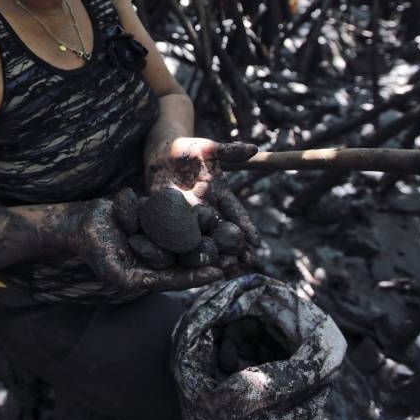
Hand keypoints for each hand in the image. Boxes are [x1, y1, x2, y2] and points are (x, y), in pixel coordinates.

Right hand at [68, 195, 222, 292]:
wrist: (79, 224)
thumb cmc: (96, 252)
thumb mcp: (121, 274)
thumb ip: (150, 281)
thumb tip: (178, 284)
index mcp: (153, 271)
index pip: (182, 275)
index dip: (201, 273)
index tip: (222, 272)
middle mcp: (158, 253)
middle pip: (189, 255)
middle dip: (211, 254)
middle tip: (234, 254)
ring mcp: (156, 233)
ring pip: (186, 234)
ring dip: (207, 233)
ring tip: (228, 230)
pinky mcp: (153, 213)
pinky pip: (174, 213)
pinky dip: (191, 214)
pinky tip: (209, 210)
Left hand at [146, 138, 261, 265]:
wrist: (162, 152)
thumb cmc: (189, 150)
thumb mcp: (210, 149)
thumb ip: (230, 151)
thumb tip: (254, 148)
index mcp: (221, 196)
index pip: (237, 215)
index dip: (247, 228)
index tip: (256, 243)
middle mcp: (208, 210)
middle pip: (223, 233)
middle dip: (233, 249)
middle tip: (242, 265)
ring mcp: (189, 217)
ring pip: (203, 240)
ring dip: (210, 254)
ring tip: (219, 270)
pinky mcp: (168, 218)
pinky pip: (175, 235)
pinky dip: (180, 248)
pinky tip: (184, 262)